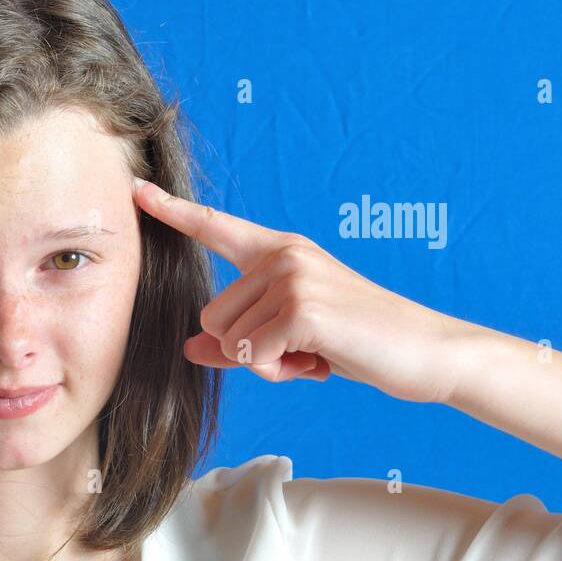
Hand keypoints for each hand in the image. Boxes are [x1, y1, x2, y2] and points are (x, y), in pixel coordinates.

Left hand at [132, 177, 467, 403]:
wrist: (423, 351)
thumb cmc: (355, 341)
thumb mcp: (289, 338)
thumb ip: (237, 342)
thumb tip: (188, 349)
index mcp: (280, 251)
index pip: (216, 227)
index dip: (173, 211)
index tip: (138, 190)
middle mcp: (283, 255)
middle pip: (210, 317)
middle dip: (248, 348)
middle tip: (300, 347)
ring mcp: (293, 277)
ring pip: (228, 339)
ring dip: (267, 361)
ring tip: (313, 351)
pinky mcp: (302, 308)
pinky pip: (253, 355)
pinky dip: (281, 370)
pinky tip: (319, 360)